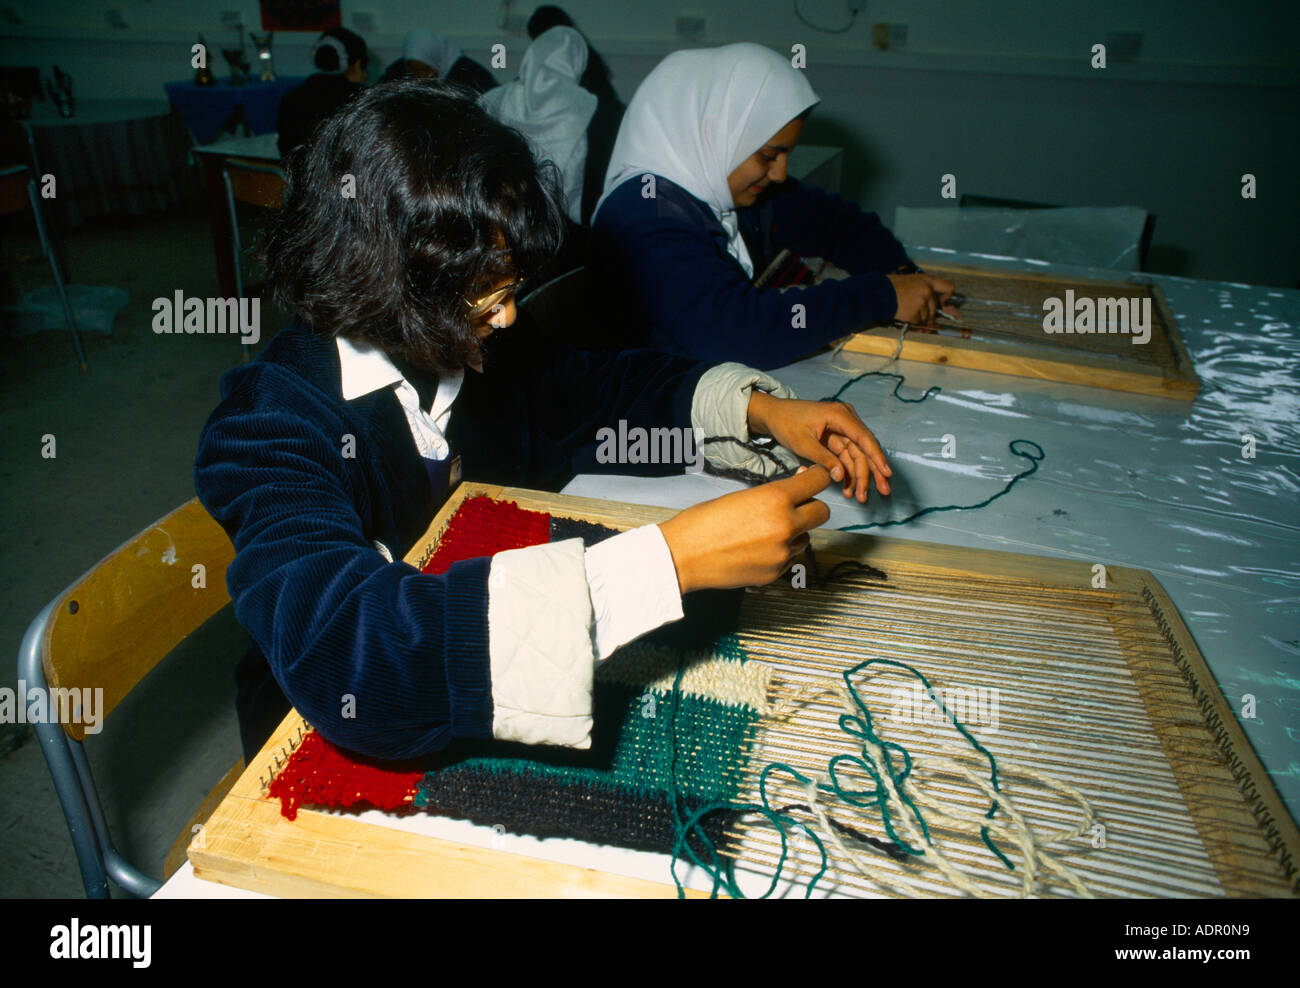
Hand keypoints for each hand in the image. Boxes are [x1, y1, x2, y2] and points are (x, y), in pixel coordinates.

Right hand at [658, 467, 832, 593]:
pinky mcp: (775, 573)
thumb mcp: (742, 495)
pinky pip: (791, 558)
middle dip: (811, 507)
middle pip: (823, 512)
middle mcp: (785, 524)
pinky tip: (758, 549)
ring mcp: (782, 552)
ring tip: (767, 532)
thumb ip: (773, 494)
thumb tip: (796, 488)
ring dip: (796, 533)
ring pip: (807, 537)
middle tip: (796, 507)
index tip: (814, 479)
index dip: (818, 477)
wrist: (683, 555)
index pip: (819, 481)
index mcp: (775, 498)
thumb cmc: (704, 522)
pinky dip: (781, 553)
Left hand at [747, 392, 891, 501]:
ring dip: (859, 476)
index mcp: (839, 415)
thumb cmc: (786, 422)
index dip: (877, 457)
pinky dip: (848, 472)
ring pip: (857, 456)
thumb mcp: (803, 443)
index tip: (886, 473)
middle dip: (872, 472)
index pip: (864, 438)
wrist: (774, 414)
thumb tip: (841, 476)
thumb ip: (824, 459)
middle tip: (882, 492)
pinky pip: (846, 457)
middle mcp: (846, 420)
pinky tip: (848, 489)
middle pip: (863, 449)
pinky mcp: (837, 438)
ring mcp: (842, 429)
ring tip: (860, 497)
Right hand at [886, 273, 959, 325]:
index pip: (949, 288)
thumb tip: (937, 300)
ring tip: (906, 310)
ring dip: (918, 317)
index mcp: (927, 280)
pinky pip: (917, 322)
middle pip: (935, 308)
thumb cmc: (892, 286)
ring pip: (926, 317)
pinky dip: (911, 320)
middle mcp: (927, 291)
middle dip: (929, 313)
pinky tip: (903, 313)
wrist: (879, 293)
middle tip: (918, 312)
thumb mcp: (912, 281)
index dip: (947, 297)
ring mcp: (921, 303)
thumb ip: (924, 288)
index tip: (942, 302)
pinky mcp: (914, 314)